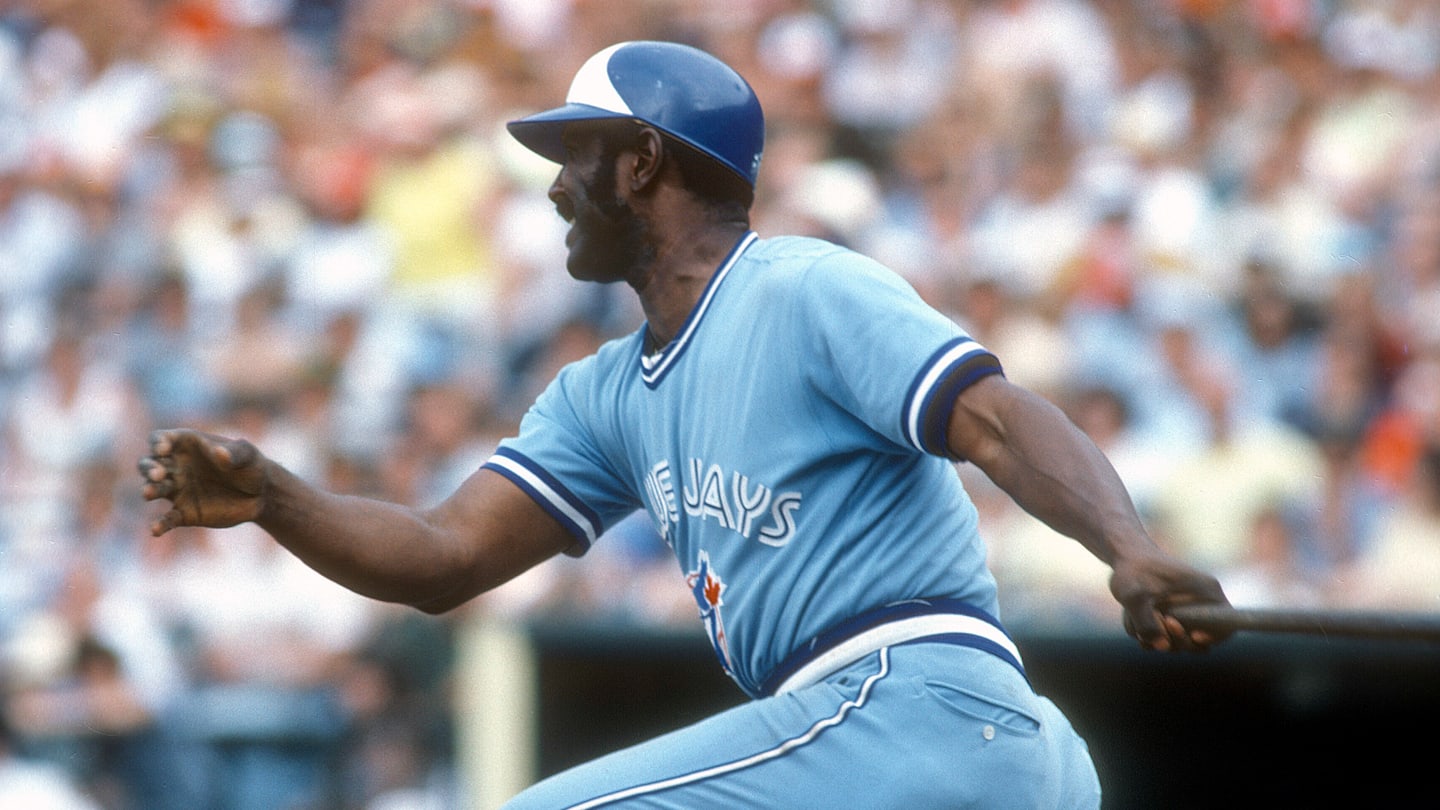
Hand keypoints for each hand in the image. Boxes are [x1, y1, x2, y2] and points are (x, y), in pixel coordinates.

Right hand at [138, 429, 267, 535]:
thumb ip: (234, 452)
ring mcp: (178, 490)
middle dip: (149, 468)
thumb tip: (219, 452)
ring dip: (149, 490)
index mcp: (187, 446)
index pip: (162, 439)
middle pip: (150, 464)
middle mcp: (176, 467)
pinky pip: (167, 520)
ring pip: (154, 489)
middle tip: (158, 474)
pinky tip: (155, 530)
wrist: (261, 495)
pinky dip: (160, 525)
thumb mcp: (248, 455)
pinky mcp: (183, 513)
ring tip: (149, 493)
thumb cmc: (251, 466)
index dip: (158, 442)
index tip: (164, 449)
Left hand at [1110, 549, 1232, 652]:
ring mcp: (1187, 614)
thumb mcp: (1136, 595)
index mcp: (1207, 593)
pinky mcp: (1173, 619)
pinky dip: (1148, 635)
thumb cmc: (1135, 571)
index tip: (1193, 635)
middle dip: (1176, 639)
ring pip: (1178, 642)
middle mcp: (1202, 605)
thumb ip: (1147, 623)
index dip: (1214, 637)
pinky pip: (1164, 639)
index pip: (1227, 626)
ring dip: (1155, 636)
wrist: (1125, 557)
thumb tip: (1162, 647)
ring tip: (1135, 614)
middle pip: (1200, 643)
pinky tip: (1132, 617)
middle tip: (1161, 620)